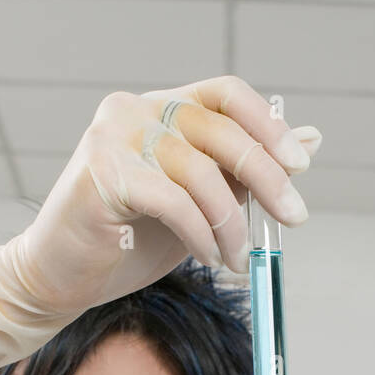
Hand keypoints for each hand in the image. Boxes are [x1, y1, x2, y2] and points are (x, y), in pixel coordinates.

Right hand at [0, 76, 321, 374]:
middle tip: (295, 217)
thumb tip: (310, 141)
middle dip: (267, 178)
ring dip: (231, 223)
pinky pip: (174, 201)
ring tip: (235, 258)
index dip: (268, 126)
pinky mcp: (103, 173)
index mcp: (162, 108)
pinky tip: (209, 258)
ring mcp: (115, 137)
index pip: (226, 95)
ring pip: (201, 172)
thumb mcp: (202, 204)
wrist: (64, 279)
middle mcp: (136, 110)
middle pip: (221, 130)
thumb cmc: (130, 241)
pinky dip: (201, 234)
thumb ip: (244, 173)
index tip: (300, 166)